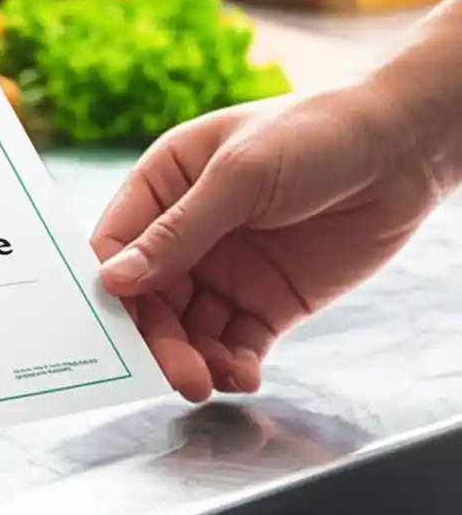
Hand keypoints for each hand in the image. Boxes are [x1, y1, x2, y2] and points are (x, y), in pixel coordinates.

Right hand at [91, 87, 442, 401]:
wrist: (404, 149)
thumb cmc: (314, 133)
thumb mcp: (238, 176)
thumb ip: (177, 233)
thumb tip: (114, 279)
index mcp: (164, 185)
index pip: (116, 243)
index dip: (111, 285)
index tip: (115, 324)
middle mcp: (186, 233)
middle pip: (151, 298)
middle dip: (159, 339)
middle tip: (177, 373)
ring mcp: (225, 270)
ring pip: (190, 329)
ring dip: (195, 359)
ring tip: (210, 382)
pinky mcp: (267, 301)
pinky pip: (236, 342)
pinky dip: (234, 364)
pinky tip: (242, 375)